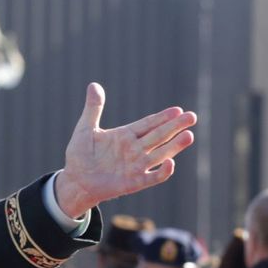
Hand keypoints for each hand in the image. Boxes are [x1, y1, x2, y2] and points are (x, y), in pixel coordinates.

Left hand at [55, 83, 196, 217]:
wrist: (75, 181)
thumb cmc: (80, 155)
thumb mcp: (85, 129)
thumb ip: (93, 109)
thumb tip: (93, 85)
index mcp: (126, 135)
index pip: (149, 124)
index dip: (163, 117)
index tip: (177, 110)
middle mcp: (135, 149)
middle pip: (159, 136)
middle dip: (175, 127)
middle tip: (192, 117)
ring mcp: (136, 166)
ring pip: (160, 154)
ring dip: (174, 146)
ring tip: (189, 136)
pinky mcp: (134, 182)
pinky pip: (152, 177)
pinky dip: (162, 172)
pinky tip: (171, 162)